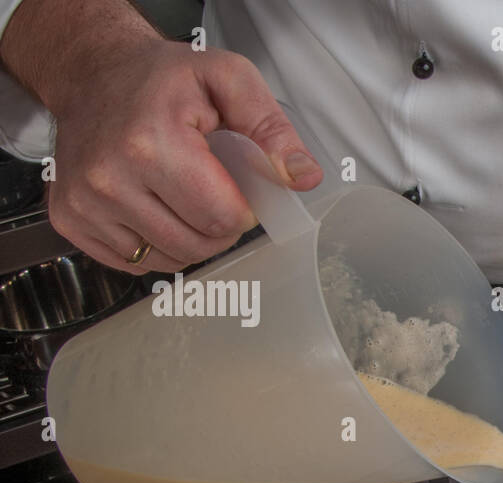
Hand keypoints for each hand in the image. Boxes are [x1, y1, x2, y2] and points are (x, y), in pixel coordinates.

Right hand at [4, 1, 323, 274]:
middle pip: (199, 245)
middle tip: (212, 185)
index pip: (223, 218)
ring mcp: (84, 203)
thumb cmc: (163, 79)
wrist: (94, 72)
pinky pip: (136, 263)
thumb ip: (272, 129)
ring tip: (182, 192)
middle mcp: (108, 179)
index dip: (244, 207)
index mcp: (150, 145)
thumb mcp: (228, 80)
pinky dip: (156, 244)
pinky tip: (153, 205)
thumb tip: (304, 176)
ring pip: (170, 260)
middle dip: (220, 224)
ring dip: (190, 237)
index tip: (237, 182)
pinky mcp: (70, 219)